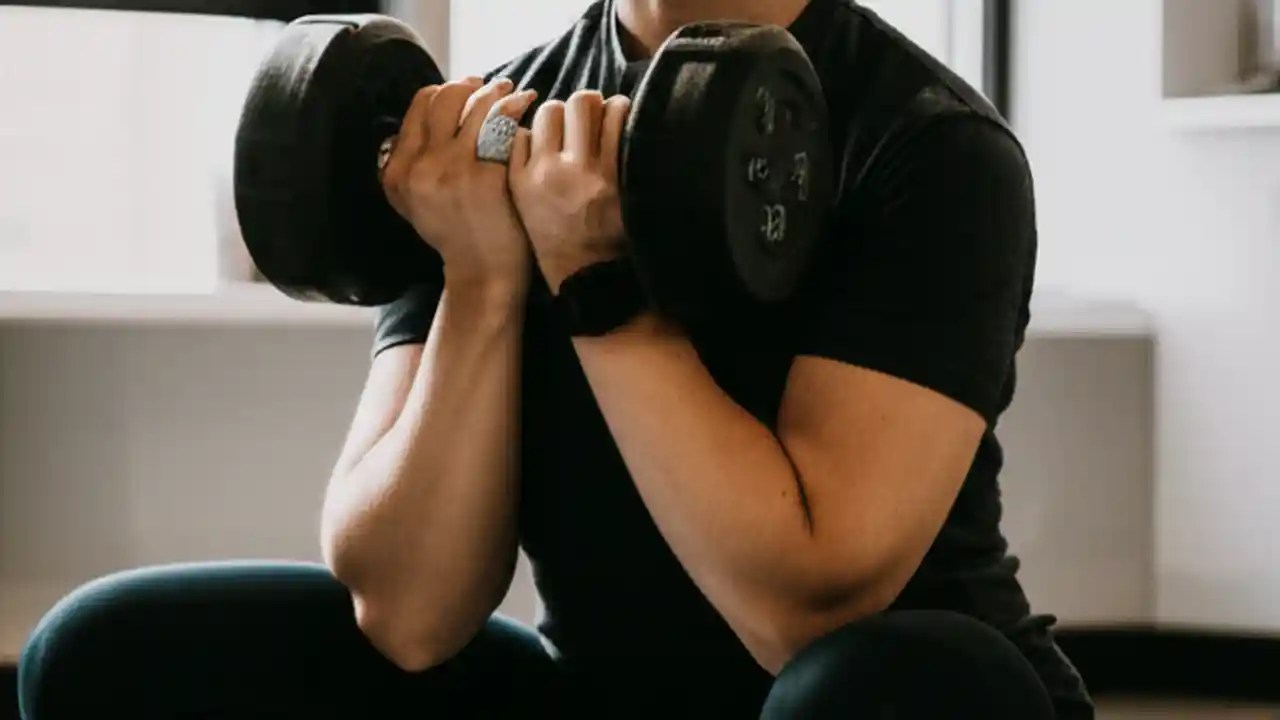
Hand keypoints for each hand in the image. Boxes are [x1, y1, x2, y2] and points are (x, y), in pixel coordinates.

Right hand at [381, 76, 538, 294]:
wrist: (482, 274)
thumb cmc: (458, 235)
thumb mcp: (417, 201)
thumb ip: (414, 162)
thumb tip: (429, 115)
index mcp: (398, 172)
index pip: (419, 107)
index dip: (446, 91)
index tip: (468, 90)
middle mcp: (418, 168)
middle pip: (444, 100)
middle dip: (472, 86)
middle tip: (496, 86)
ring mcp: (450, 172)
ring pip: (475, 108)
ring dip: (498, 93)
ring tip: (516, 93)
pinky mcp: (483, 178)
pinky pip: (500, 126)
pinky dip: (515, 110)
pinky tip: (527, 107)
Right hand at [508, 90, 631, 292]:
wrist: (587, 275)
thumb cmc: (554, 237)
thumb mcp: (521, 201)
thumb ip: (517, 161)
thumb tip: (529, 123)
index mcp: (526, 176)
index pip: (541, 117)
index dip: (555, 115)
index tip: (565, 126)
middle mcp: (553, 170)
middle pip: (566, 105)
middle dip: (581, 106)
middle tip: (589, 119)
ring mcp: (587, 173)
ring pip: (592, 105)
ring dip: (603, 107)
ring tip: (607, 121)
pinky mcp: (617, 178)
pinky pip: (619, 123)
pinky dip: (623, 116)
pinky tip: (624, 128)